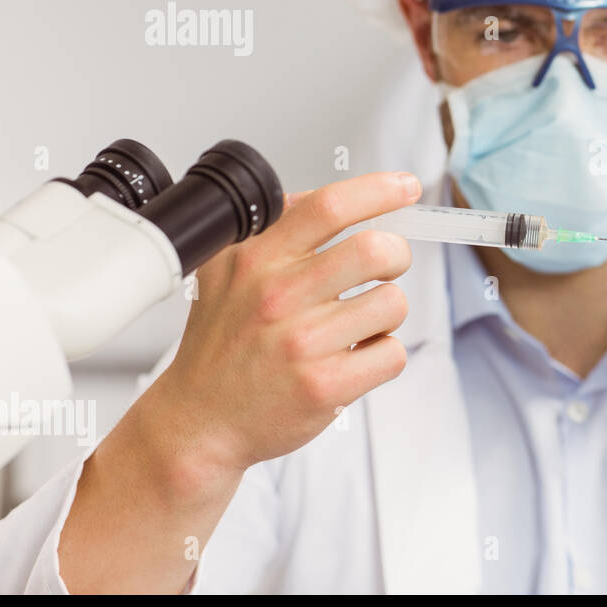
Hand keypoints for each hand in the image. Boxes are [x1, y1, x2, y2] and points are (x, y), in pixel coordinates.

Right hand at [145, 170, 420, 479]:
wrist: (200, 418)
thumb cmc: (225, 343)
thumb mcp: (229, 271)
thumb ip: (279, 230)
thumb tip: (351, 199)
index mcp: (255, 258)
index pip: (329, 206)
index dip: (378, 190)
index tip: (406, 187)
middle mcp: (276, 295)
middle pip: (375, 250)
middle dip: (397, 254)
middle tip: (389, 265)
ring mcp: (301, 342)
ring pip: (393, 303)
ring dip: (387, 312)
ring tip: (358, 324)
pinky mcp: (323, 385)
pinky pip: (392, 353)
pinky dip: (384, 354)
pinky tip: (354, 358)